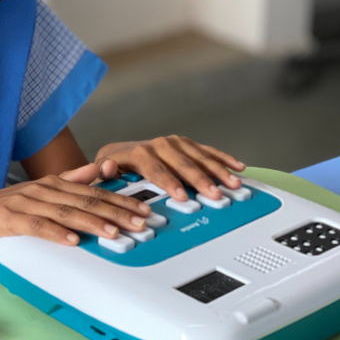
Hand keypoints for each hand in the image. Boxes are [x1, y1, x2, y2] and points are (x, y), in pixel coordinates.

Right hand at [0, 163, 152, 252]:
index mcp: (50, 184)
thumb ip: (69, 181)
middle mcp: (40, 189)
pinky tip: (72, 240)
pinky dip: (56, 232)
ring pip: (64, 211)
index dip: (119, 198)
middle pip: (84, 199)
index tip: (143, 208)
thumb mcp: (37, 194)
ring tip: (114, 232)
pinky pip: (36, 226)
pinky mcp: (7, 218)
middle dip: (115, 210)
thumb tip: (98, 171)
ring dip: (92, 222)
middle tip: (139, 221)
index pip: (92, 190)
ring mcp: (23, 202)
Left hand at [94, 135, 245, 201]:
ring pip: (199, 156)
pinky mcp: (186, 145)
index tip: (181, 196)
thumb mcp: (101, 172)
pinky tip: (237, 167)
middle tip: (214, 194)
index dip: (169, 182)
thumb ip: (103, 172)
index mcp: (138, 153)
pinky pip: (207, 151)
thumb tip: (109, 167)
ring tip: (232, 184)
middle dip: (200, 179)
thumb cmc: (112, 168)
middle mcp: (159, 145)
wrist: (118, 153)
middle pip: (182, 163)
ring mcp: (175, 144)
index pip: (156, 168)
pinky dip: (223, 158)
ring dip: (217, 170)